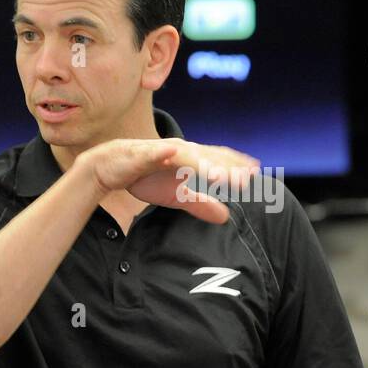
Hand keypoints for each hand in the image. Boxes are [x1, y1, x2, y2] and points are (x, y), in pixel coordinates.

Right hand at [76, 138, 259, 224]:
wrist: (109, 168)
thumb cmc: (145, 177)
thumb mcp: (176, 195)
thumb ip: (200, 204)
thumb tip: (226, 217)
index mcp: (191, 159)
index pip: (219, 161)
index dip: (237, 167)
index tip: (258, 175)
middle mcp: (181, 150)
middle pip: (209, 158)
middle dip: (229, 168)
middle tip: (248, 179)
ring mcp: (162, 150)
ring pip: (187, 156)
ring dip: (204, 164)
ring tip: (220, 176)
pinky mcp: (142, 154)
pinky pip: (154, 153)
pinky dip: (164, 152)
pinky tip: (172, 152)